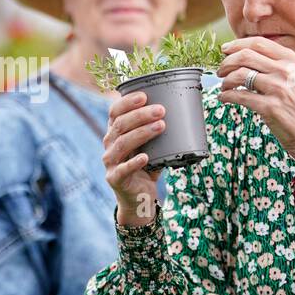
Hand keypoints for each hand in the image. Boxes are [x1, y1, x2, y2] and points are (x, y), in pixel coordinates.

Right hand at [102, 90, 163, 226]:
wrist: (138, 198)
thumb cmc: (146, 167)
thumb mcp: (152, 146)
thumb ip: (159, 133)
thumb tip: (185, 114)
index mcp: (115, 132)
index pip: (115, 112)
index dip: (127, 102)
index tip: (145, 96)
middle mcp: (109, 144)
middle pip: (120, 125)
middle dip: (141, 115)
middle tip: (161, 110)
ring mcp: (110, 162)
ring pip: (122, 143)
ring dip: (142, 133)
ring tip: (160, 126)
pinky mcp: (114, 178)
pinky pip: (123, 169)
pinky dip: (134, 162)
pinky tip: (146, 157)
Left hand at [214, 36, 294, 163]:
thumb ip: (278, 65)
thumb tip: (245, 55)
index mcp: (293, 60)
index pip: (259, 43)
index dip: (237, 44)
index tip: (225, 49)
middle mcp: (287, 71)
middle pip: (246, 55)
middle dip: (227, 61)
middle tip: (220, 70)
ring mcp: (278, 89)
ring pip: (240, 74)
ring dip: (225, 80)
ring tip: (224, 86)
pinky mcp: (270, 108)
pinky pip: (239, 96)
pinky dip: (226, 95)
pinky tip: (225, 98)